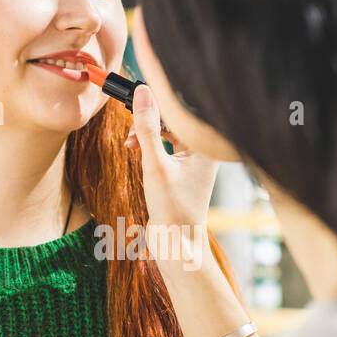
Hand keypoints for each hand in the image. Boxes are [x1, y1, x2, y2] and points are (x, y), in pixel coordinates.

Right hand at [127, 84, 219, 238]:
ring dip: (146, 132)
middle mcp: (205, 149)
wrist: (177, 242)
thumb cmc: (172, 208)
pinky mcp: (184, 168)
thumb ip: (147, 128)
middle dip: (148, 119)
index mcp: (207, 145)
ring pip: (168, 131)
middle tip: (128, 124)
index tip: (134, 95)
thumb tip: (142, 93)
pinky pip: (166, 144)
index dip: (157, 100)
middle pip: (174, 119)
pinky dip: (149, 144)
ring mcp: (195, 159)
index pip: (181, 110)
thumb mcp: (154, 165)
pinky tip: (135, 149)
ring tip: (129, 144)